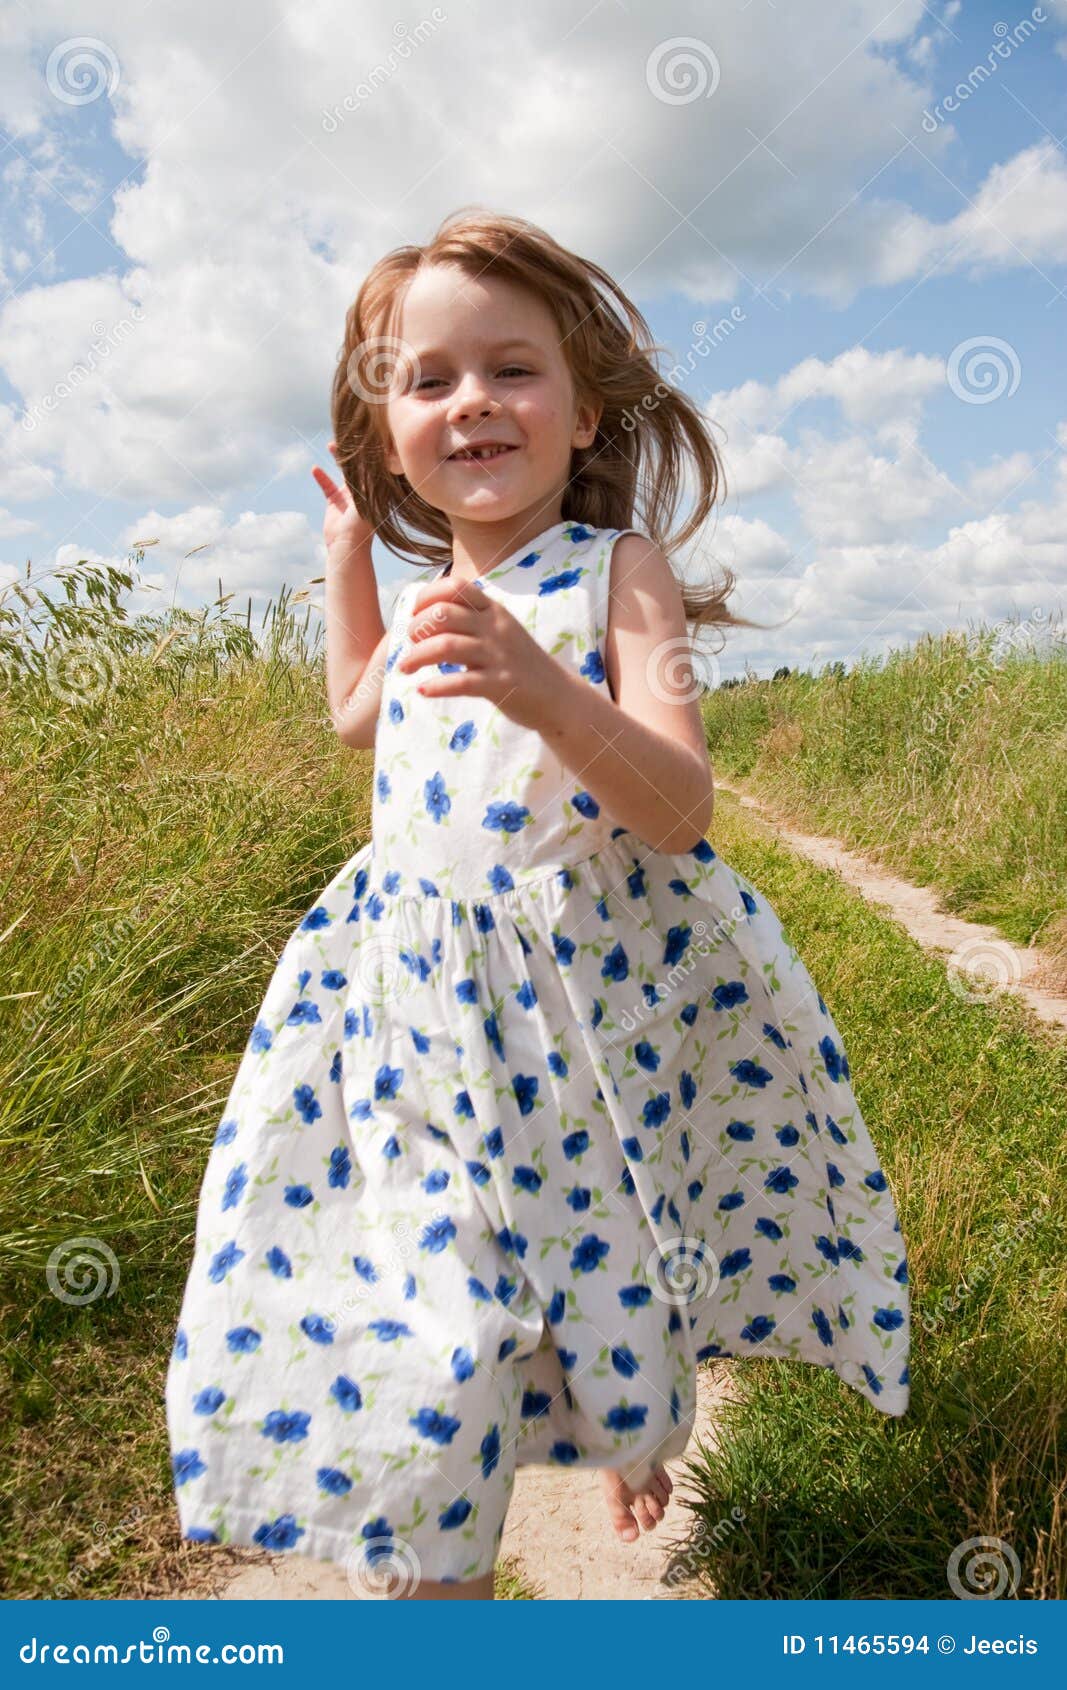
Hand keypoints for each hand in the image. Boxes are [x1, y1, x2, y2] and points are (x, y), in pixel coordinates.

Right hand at [311, 442, 374, 559]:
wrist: (347, 545)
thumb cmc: (361, 524)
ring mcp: (348, 496)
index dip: (368, 450)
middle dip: (352, 450)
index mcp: (373, 490)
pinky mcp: (334, 502)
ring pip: (341, 472)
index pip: (372, 466)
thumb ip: (366, 479)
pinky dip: (321, 477)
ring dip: (337, 458)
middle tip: (346, 434)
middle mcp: (362, 491)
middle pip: (357, 466)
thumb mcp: (365, 498)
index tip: (364, 434)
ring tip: (331, 444)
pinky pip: (327, 486)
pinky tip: (314, 469)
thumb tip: (371, 458)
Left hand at [396, 576, 563, 731]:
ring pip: (446, 646)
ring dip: (417, 656)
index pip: (455, 587)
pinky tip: (423, 691)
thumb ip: (473, 621)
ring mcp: (498, 656)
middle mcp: (495, 628)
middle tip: (409, 644)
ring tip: (405, 668)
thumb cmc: (522, 664)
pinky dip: (436, 686)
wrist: (559, 696)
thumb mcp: (501, 631)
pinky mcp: (500, 685)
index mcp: (494, 611)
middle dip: (417, 627)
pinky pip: (460, 682)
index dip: (426, 596)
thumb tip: (430, 616)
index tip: (414, 614)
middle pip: (443, 614)